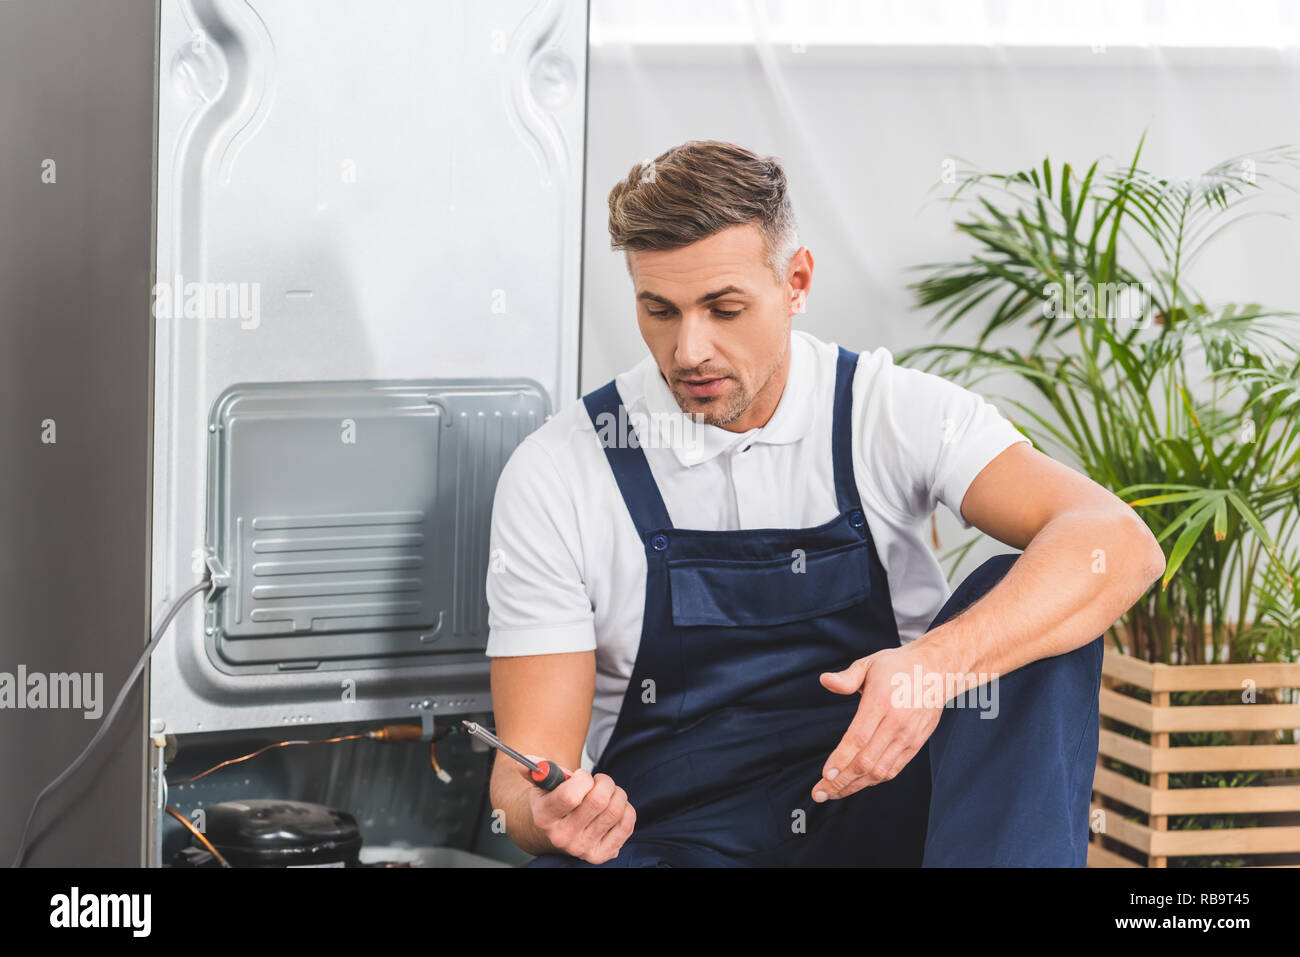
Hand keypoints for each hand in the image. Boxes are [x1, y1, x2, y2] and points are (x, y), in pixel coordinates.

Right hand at [520, 755, 635, 863]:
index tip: (582, 776)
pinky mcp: (601, 854)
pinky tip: (613, 807)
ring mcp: (582, 849)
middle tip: (598, 781)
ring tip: (606, 793)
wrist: (556, 829)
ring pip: (615, 810)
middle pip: (598, 801)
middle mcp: (562, 837)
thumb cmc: (553, 800)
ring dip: (616, 793)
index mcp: (544, 818)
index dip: (583, 779)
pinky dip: (626, 809)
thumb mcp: (542, 785)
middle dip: (604, 782)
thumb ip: (535, 770)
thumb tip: (524, 762)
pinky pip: (627, 824)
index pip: (570, 796)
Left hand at [811, 644, 948, 801]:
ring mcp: (908, 736)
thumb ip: (846, 677)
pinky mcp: (916, 744)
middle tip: (819, 793)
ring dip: (854, 786)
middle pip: (867, 761)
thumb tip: (825, 680)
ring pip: (880, 771)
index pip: (859, 738)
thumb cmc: (897, 666)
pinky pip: (893, 769)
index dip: (841, 760)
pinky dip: (873, 780)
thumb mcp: (869, 664)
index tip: (824, 775)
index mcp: (882, 702)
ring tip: (832, 793)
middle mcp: (897, 723)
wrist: (936, 670)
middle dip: (840, 781)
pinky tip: (856, 783)